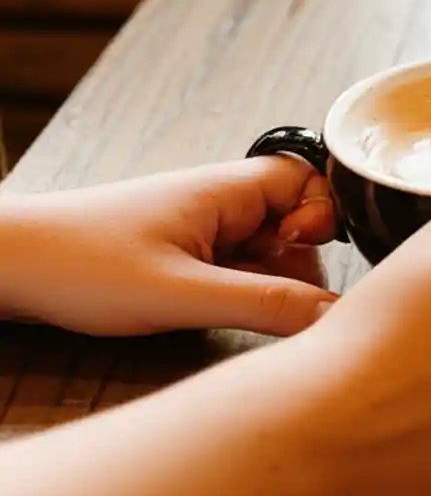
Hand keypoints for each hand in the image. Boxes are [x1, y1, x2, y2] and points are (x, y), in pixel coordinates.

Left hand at [0, 157, 337, 335]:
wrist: (4, 266)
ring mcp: (201, 231)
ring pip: (268, 251)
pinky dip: (242, 294)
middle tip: (281, 298)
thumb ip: (264, 304)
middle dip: (300, 262)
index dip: (324, 214)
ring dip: (271, 283)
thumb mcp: (182, 293)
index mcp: (225, 190)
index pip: (310, 179)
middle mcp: (218, 204)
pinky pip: (237, 270)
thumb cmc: (78, 264)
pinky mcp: (183, 258)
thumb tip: (333, 315)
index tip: (307, 252)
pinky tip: (220, 315)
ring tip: (245, 312)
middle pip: (295, 221)